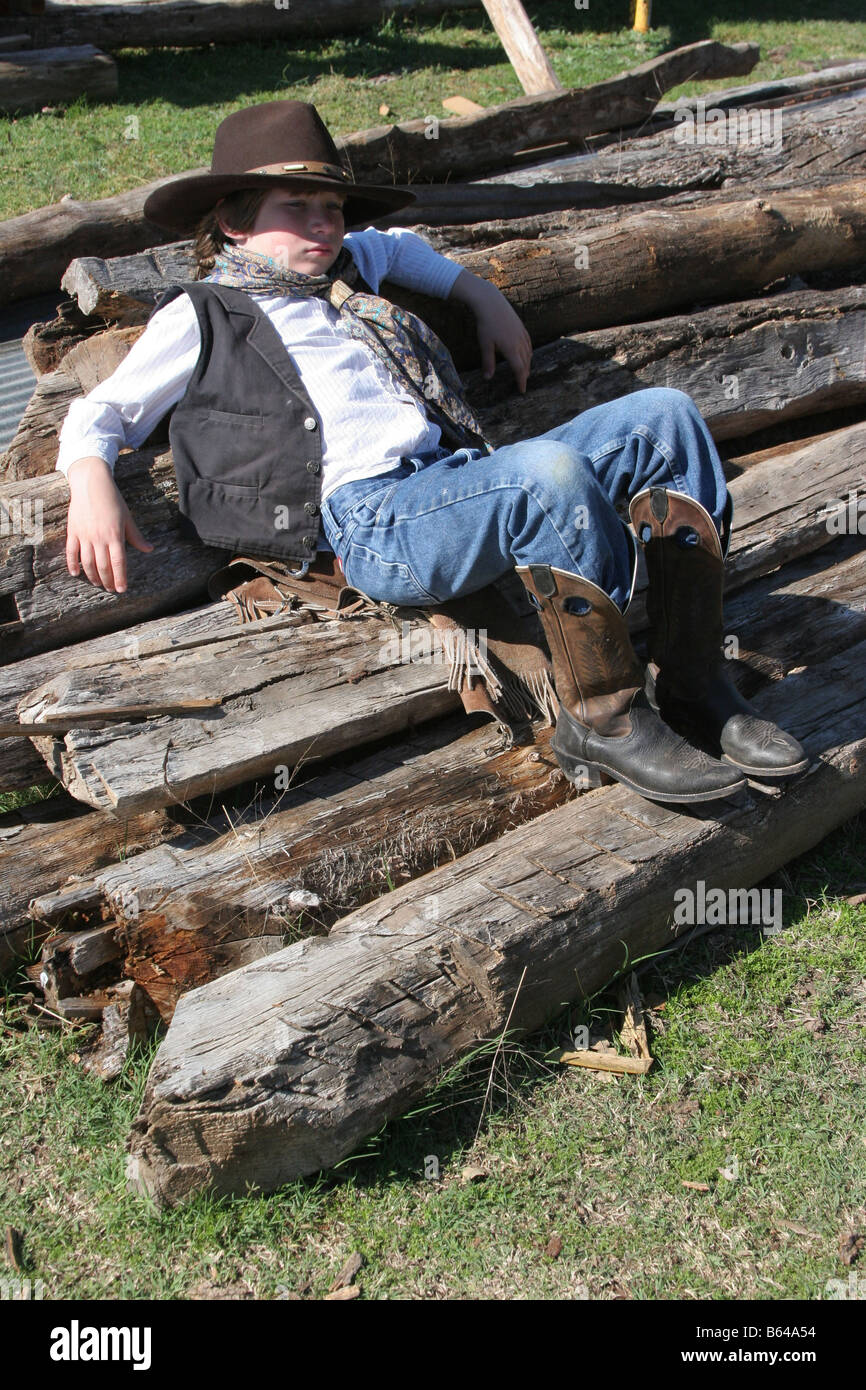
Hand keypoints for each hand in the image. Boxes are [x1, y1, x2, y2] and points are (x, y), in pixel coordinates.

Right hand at [65, 456, 153, 592]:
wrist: (91, 483)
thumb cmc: (112, 500)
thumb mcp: (127, 517)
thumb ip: (135, 536)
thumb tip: (149, 549)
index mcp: (115, 535)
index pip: (119, 563)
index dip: (120, 578)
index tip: (122, 589)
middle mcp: (99, 538)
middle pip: (103, 566)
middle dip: (108, 581)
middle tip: (111, 589)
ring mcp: (84, 535)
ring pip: (87, 562)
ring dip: (92, 576)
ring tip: (98, 583)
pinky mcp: (72, 531)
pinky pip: (71, 552)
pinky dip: (72, 564)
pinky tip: (76, 573)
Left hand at [449, 269, 532, 392]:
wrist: (491, 302)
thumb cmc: (486, 324)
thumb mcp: (485, 345)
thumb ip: (488, 362)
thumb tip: (488, 378)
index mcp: (511, 349)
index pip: (519, 369)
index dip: (521, 381)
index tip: (522, 390)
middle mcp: (519, 343)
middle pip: (525, 363)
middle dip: (524, 374)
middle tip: (522, 382)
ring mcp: (521, 334)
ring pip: (528, 353)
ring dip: (527, 364)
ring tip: (524, 371)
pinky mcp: (521, 327)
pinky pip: (528, 343)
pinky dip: (528, 351)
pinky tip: (526, 353)